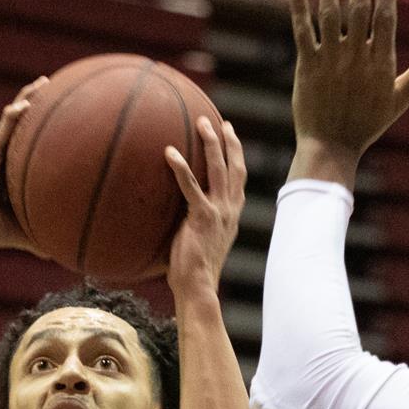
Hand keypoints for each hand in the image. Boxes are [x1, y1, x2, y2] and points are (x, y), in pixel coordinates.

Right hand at [0, 78, 46, 253]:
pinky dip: (14, 115)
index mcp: (11, 170)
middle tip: (56, 88)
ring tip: (44, 83)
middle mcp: (3, 156)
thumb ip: (38, 237)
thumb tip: (57, 255)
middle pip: (23, 123)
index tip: (64, 115)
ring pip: (13, 118)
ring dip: (28, 99)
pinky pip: (3, 129)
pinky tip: (26, 105)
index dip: (43, 127)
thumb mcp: (20, 231)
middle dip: (38, 103)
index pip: (29, 142)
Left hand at [165, 117, 247, 295]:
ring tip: (201, 123)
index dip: (235, 154)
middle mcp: (230, 210)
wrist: (198, 287)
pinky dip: (181, 168)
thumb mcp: (198, 240)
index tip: (229, 134)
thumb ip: (193, 222)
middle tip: (217, 121)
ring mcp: (219, 212)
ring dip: (211, 143)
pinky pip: (191, 186)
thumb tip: (172, 214)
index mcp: (231, 214)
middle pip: (234, 167)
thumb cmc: (192, 270)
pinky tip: (169, 152)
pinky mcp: (202, 217)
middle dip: (228, 141)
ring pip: (219, 169)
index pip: (239, 178)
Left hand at [288, 0, 408, 174]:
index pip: (385, 20)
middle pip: (360, 11)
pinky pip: (304, 35)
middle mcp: (357, 58)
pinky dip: (300, 13)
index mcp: (381, 64)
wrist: (331, 148)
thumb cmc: (365, 126)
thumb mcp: (396, 102)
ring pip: (330, 17)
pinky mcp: (308, 68)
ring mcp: (331, 62)